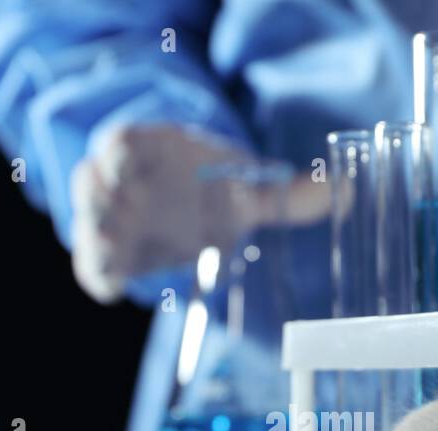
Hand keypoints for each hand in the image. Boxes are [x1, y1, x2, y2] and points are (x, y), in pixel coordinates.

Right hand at [69, 124, 325, 303]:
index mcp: (149, 151)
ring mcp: (109, 219)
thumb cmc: (209, 189)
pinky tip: (116, 283)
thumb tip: (351, 192)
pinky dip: (100, 274)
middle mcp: (120, 182)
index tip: (126, 162)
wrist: (184, 209)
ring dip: (96, 235)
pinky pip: (94, 267)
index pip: (120, 141)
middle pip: (90, 181)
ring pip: (86, 223)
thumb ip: (291, 195)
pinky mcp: (109, 254)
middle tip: (115, 212)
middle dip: (99, 197)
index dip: (118, 151)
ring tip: (113, 249)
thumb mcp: (247, 188)